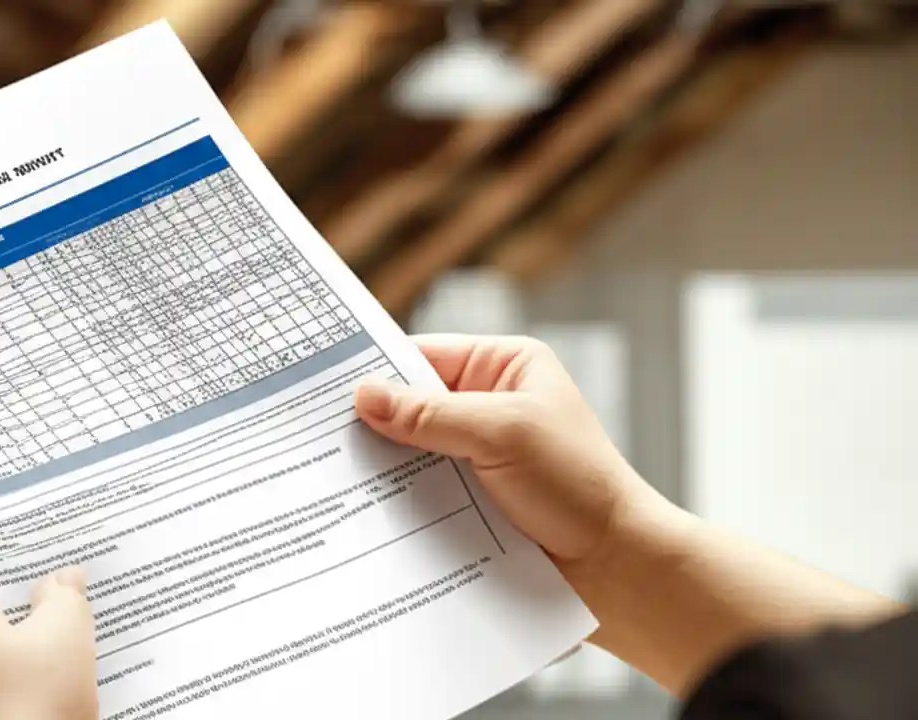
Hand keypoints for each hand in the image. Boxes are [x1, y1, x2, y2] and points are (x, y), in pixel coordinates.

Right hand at [354, 334, 666, 576]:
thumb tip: (364, 396)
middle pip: (411, 404)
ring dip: (384, 465)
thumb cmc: (577, 486)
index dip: (377, 371)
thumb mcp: (503, 434)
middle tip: (319, 436)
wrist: (613, 566)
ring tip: (334, 475)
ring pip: (412, 449)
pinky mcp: (471, 496)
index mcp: (505, 366)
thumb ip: (431, 415)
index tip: (325, 386)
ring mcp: (477, 452)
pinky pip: (422, 488)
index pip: (423, 356)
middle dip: (374, 423)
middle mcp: (488, 403)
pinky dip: (399, 497)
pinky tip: (367, 508)